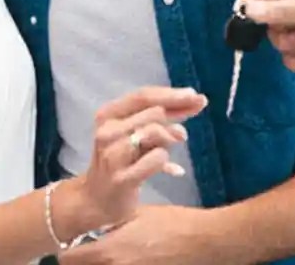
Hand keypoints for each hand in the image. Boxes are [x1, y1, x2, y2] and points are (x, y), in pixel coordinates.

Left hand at [59, 206, 217, 264]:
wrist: (203, 241)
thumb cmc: (171, 223)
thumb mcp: (137, 215)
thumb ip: (113, 225)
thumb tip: (99, 230)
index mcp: (109, 251)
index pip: (70, 260)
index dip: (67, 253)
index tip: (70, 248)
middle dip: (83, 262)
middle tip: (87, 252)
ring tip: (107, 255)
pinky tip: (127, 259)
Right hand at [68, 87, 206, 231]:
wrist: (98, 198)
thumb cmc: (121, 161)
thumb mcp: (136, 133)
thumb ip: (162, 117)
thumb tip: (196, 101)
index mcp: (108, 114)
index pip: (143, 96)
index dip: (172, 95)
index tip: (196, 96)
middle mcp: (106, 131)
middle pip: (153, 112)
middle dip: (173, 121)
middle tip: (181, 136)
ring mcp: (112, 155)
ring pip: (154, 132)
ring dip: (169, 141)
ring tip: (166, 153)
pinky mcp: (122, 179)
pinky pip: (157, 159)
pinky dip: (168, 163)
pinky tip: (174, 171)